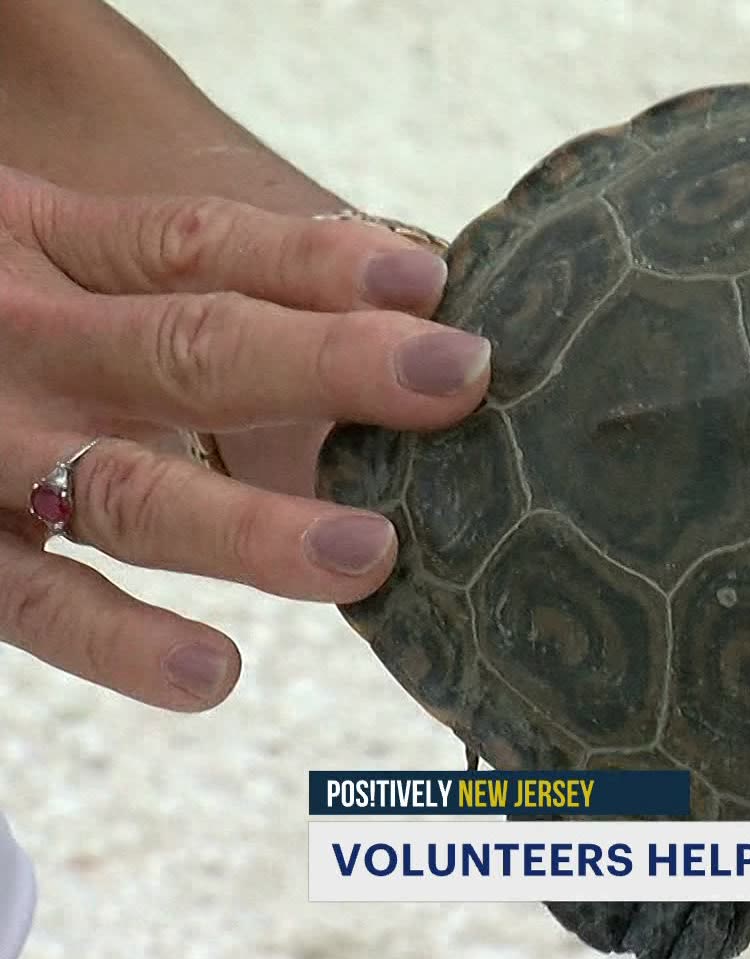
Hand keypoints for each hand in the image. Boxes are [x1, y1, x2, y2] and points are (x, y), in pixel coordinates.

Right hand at [0, 165, 490, 710]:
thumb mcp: (33, 245)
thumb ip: (158, 270)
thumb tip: (385, 292)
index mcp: (42, 246)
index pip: (196, 245)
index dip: (314, 261)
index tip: (429, 284)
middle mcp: (19, 338)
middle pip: (189, 347)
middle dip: (330, 365)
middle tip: (457, 381)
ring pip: (125, 488)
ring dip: (250, 526)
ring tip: (369, 554)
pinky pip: (31, 599)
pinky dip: (117, 641)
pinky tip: (214, 674)